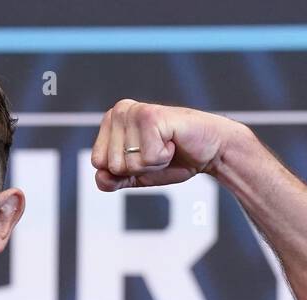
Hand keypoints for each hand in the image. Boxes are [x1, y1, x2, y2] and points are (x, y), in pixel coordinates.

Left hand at [90, 99, 244, 190]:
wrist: (208, 151)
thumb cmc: (172, 160)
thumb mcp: (135, 175)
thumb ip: (112, 180)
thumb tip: (101, 176)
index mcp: (110, 121)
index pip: (98, 163)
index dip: (123, 170)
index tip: (144, 156)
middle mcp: (119, 111)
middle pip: (112, 164)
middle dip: (139, 168)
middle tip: (158, 151)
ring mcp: (134, 111)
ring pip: (129, 163)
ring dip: (153, 163)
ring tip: (166, 146)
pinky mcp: (152, 116)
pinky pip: (148, 158)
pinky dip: (164, 157)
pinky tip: (173, 142)